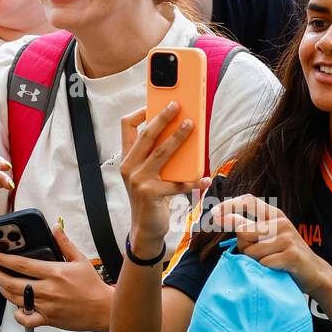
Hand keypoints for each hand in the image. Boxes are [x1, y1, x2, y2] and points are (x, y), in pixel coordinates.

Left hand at [0, 222, 113, 331]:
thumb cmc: (92, 285)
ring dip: (5, 290)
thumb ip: (64, 243)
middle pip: (12, 283)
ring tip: (3, 283)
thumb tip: (56, 227)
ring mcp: (46, 306)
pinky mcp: (48, 319)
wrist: (103, 309)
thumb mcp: (80, 259)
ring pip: (16, 299)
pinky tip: (19, 306)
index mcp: (53, 272)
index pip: (21, 264)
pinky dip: (18, 314)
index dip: (3, 259)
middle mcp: (47, 289)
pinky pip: (26, 319)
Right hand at [119, 101, 208, 251]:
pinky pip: (177, 184)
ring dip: (178, 137)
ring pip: (161, 152)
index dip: (140, 113)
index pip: (126, 127)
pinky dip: (194, 181)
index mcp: (127, 158)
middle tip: (176, 105)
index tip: (155, 104)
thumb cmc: (150, 196)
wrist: (144, 227)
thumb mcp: (146, 173)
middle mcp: (129, 166)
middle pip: (146, 134)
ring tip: (191, 126)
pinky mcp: (151, 193)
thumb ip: (155, 156)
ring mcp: (139, 180)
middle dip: (162, 117)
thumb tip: (179, 133)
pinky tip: (206, 179)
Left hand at [209, 195, 331, 294]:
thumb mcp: (270, 235)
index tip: (214, 214)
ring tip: (270, 262)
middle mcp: (281, 223)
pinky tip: (277, 269)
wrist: (315, 273)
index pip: (248, 200)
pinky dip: (264, 270)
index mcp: (275, 215)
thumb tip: (220, 217)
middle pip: (242, 231)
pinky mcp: (291, 255)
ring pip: (250, 250)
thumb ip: (249, 226)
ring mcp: (287, 238)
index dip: (229, 205)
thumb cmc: (285, 254)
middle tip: (257, 255)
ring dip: (254, 261)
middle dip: (242, 246)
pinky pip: (262, 263)